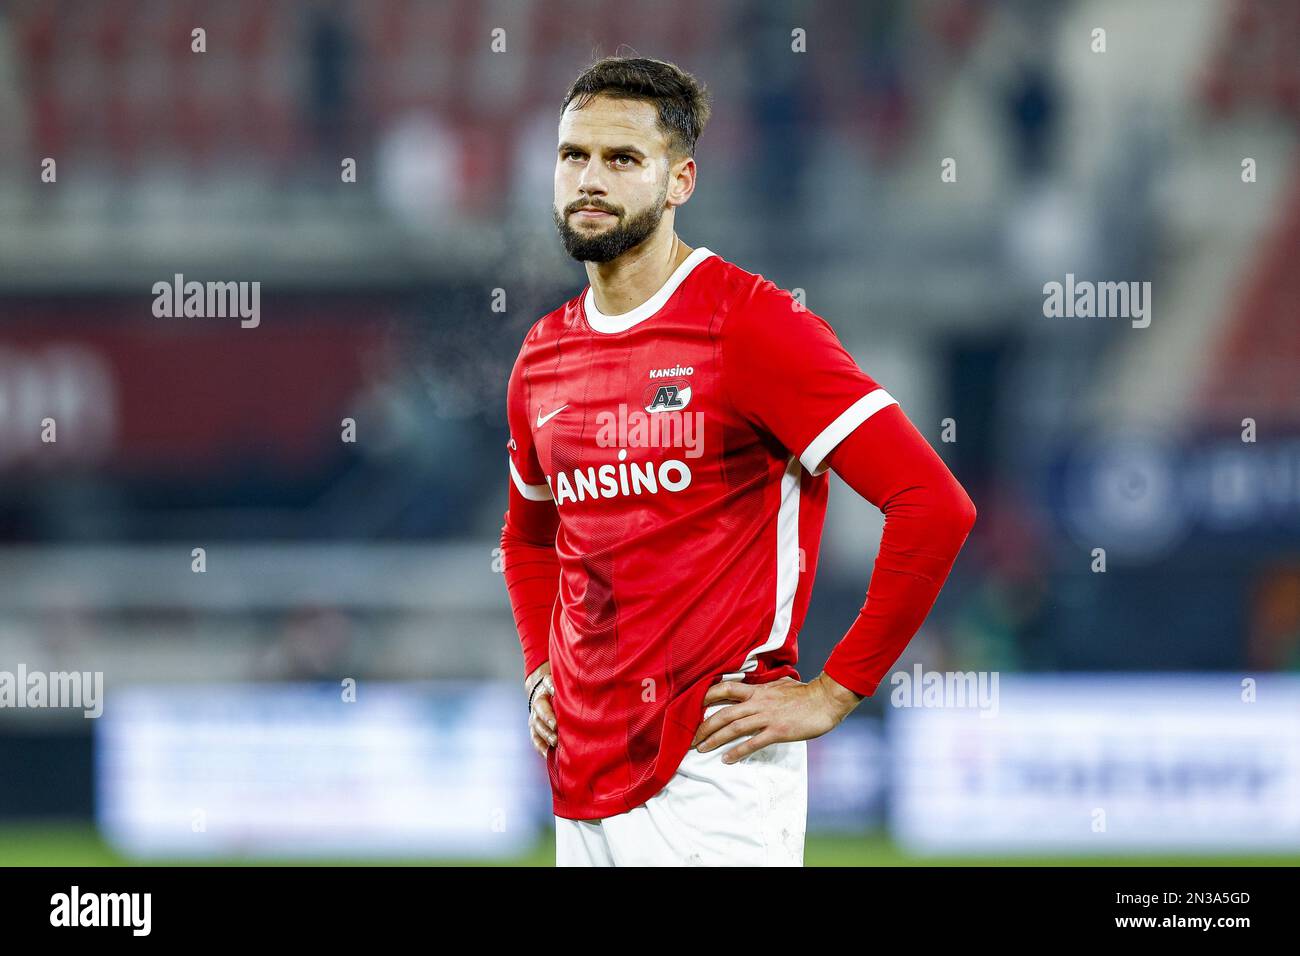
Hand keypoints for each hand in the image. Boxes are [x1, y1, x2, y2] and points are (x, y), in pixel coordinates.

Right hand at [525, 661, 557, 756]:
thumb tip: (554, 688)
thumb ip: (552, 684)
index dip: (547, 717)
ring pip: (537, 734)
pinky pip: (536, 742)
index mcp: (540, 700)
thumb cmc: (552, 686)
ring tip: (554, 746)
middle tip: (556, 739)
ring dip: (545, 741)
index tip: (555, 725)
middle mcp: (535, 713)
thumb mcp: (551, 680)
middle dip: (547, 732)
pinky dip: (542, 749)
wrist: (541, 690)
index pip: (541, 708)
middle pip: (539, 724)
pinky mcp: (535, 732)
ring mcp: (534, 723)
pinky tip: (549, 756)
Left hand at [690, 673, 863, 763]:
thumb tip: (757, 688)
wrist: (826, 700)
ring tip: (701, 749)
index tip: (691, 705)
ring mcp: (767, 716)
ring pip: (733, 728)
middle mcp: (758, 702)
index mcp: (758, 690)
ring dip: (715, 739)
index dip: (706, 696)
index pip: (725, 688)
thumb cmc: (806, 693)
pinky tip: (727, 759)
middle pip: (723, 712)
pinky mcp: (777, 731)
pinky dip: (738, 751)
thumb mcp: (781, 684)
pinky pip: (753, 743)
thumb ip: (766, 687)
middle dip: (704, 725)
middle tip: (690, 737)